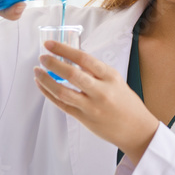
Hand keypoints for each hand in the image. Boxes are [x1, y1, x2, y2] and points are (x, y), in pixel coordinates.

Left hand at [33, 39, 160, 162]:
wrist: (137, 130)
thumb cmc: (127, 104)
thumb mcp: (117, 82)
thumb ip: (96, 73)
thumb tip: (72, 61)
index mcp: (110, 77)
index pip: (84, 59)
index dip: (64, 50)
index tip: (51, 45)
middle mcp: (101, 91)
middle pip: (71, 74)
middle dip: (52, 63)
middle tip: (43, 57)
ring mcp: (91, 106)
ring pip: (62, 91)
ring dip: (46, 80)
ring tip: (38, 71)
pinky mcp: (84, 118)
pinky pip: (62, 104)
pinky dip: (49, 94)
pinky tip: (43, 85)